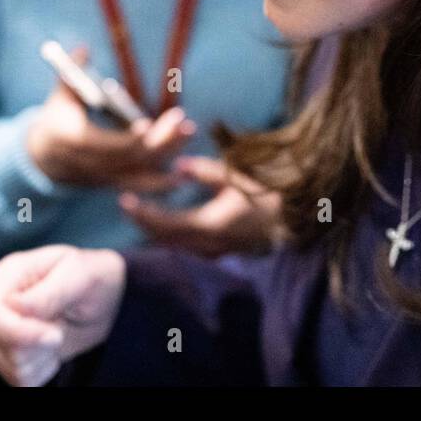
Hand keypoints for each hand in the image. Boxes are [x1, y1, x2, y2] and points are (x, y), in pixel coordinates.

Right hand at [0, 244, 125, 386]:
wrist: (103, 298)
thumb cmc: (93, 278)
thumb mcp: (82, 276)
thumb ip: (51, 292)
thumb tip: (15, 305)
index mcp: (8, 274)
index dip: (19, 332)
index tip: (56, 335)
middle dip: (34, 346)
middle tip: (60, 333)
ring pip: (8, 364)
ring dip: (43, 357)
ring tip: (58, 334)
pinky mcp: (6, 355)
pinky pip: (18, 379)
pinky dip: (42, 371)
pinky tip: (53, 351)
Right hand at [25, 46, 194, 188]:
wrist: (43, 158)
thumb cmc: (57, 119)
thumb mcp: (59, 95)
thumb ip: (71, 73)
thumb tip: (83, 48)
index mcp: (74, 141)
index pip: (105, 146)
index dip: (129, 139)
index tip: (150, 125)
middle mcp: (90, 164)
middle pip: (130, 159)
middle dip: (159, 142)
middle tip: (184, 122)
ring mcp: (103, 177)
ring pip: (139, 174)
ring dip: (167, 158)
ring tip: (189, 136)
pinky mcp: (113, 184)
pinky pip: (139, 186)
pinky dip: (161, 182)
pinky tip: (184, 174)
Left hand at [119, 156, 285, 256]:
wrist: (296, 216)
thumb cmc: (268, 191)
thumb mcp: (236, 175)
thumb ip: (205, 171)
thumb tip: (178, 167)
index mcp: (212, 225)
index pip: (167, 223)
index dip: (143, 213)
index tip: (124, 200)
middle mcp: (210, 245)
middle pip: (165, 240)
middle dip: (143, 223)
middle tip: (127, 204)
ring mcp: (216, 252)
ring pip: (175, 247)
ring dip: (155, 232)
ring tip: (140, 213)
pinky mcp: (221, 252)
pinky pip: (188, 249)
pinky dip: (171, 237)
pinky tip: (165, 225)